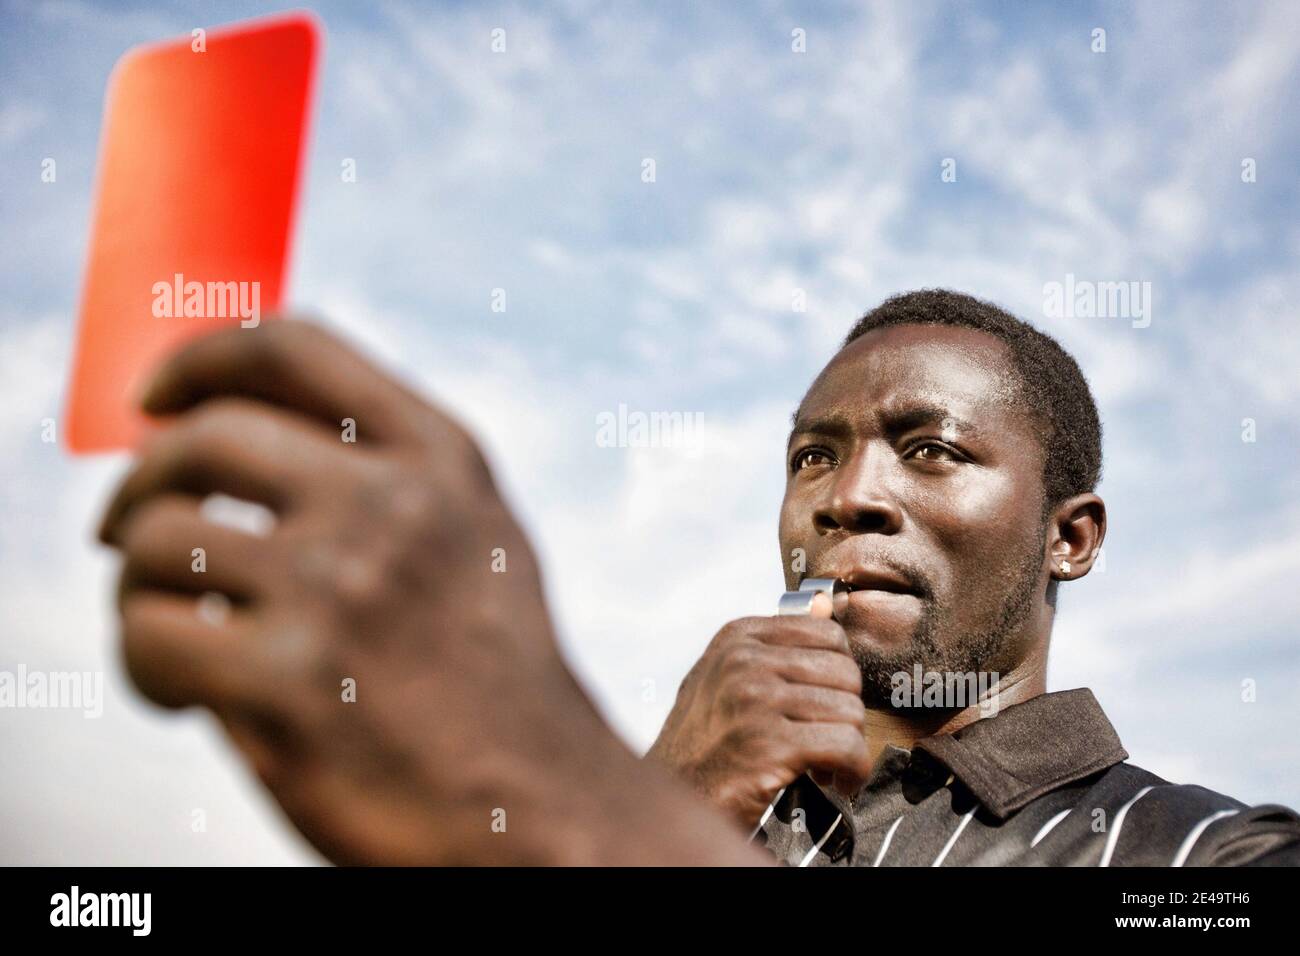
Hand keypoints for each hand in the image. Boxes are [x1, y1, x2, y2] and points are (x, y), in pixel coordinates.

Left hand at [98, 318, 608, 863]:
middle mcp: (390, 505)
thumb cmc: (492, 677)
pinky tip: (180, 694)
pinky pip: (145, 634)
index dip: (201, 359)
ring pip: (156, 537)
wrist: (536, 805)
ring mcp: (337, 588)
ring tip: (167, 629)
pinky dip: (141, 665)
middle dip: (139, 481)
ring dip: (135, 584)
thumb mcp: (479, 539)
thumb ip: (393, 471)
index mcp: (441, 459)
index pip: (294, 346)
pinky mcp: (285, 682)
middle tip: (120, 529)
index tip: (155, 399)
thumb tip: (240, 426)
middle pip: (203, 437)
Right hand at [645, 597, 872, 827]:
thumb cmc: (700, 745)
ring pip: (850, 711)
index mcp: (738, 638)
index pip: (828, 635)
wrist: (665, 802)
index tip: (827, 705)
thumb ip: (775, 644)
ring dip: (850, 748)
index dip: (839, 676)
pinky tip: (835, 781)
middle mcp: (744, 662)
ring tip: (827, 765)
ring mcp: (755, 701)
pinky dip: (853, 770)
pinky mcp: (770, 745)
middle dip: (847, 714)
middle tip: (828, 742)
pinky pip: (846, 746)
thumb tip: (824, 604)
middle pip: (845, 674)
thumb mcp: (726, 678)